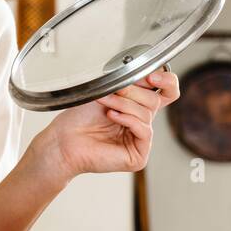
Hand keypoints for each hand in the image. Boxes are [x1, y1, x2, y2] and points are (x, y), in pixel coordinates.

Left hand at [42, 66, 180, 179]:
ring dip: (123, 104)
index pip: (167, 92)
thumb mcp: (106, 92)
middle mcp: (141, 122)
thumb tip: (151, 74)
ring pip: (147, 113)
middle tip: (114, 90)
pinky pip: (144, 130)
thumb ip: (131, 84)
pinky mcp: (138, 156)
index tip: (152, 76)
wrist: (63, 139)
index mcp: (137, 106)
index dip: (166, 81)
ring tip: (105, 102)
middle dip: (132, 92)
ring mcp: (141, 140)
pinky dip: (128, 120)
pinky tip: (112, 116)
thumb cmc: (79, 117)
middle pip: (155, 100)